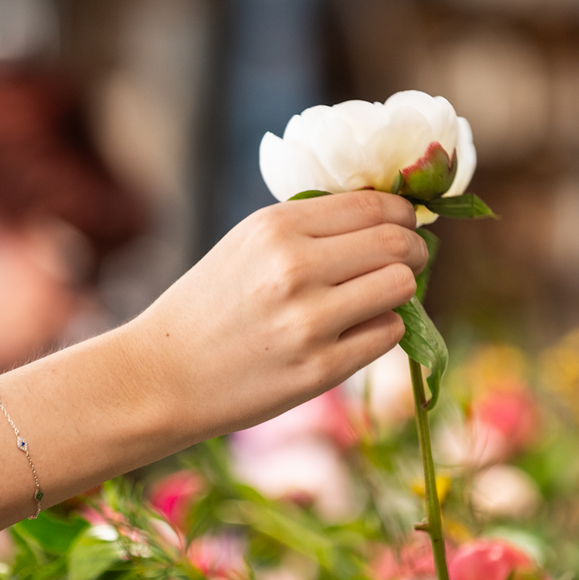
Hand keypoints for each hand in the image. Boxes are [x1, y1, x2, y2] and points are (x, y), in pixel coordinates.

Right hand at [126, 191, 425, 438]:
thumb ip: (312, 226)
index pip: (374, 205)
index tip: (406, 224)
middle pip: (397, 244)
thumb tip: (391, 218)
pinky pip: (388, 335)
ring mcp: (309, 322)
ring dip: (401, 291)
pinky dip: (383, 329)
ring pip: (401, 288)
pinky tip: (356, 330)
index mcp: (276, 227)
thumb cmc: (212, 304)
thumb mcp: (249, 243)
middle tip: (410, 260)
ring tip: (379, 297)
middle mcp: (295, 269)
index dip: (404, 213)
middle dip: (415, 250)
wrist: (164, 375)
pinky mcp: (320, 369)